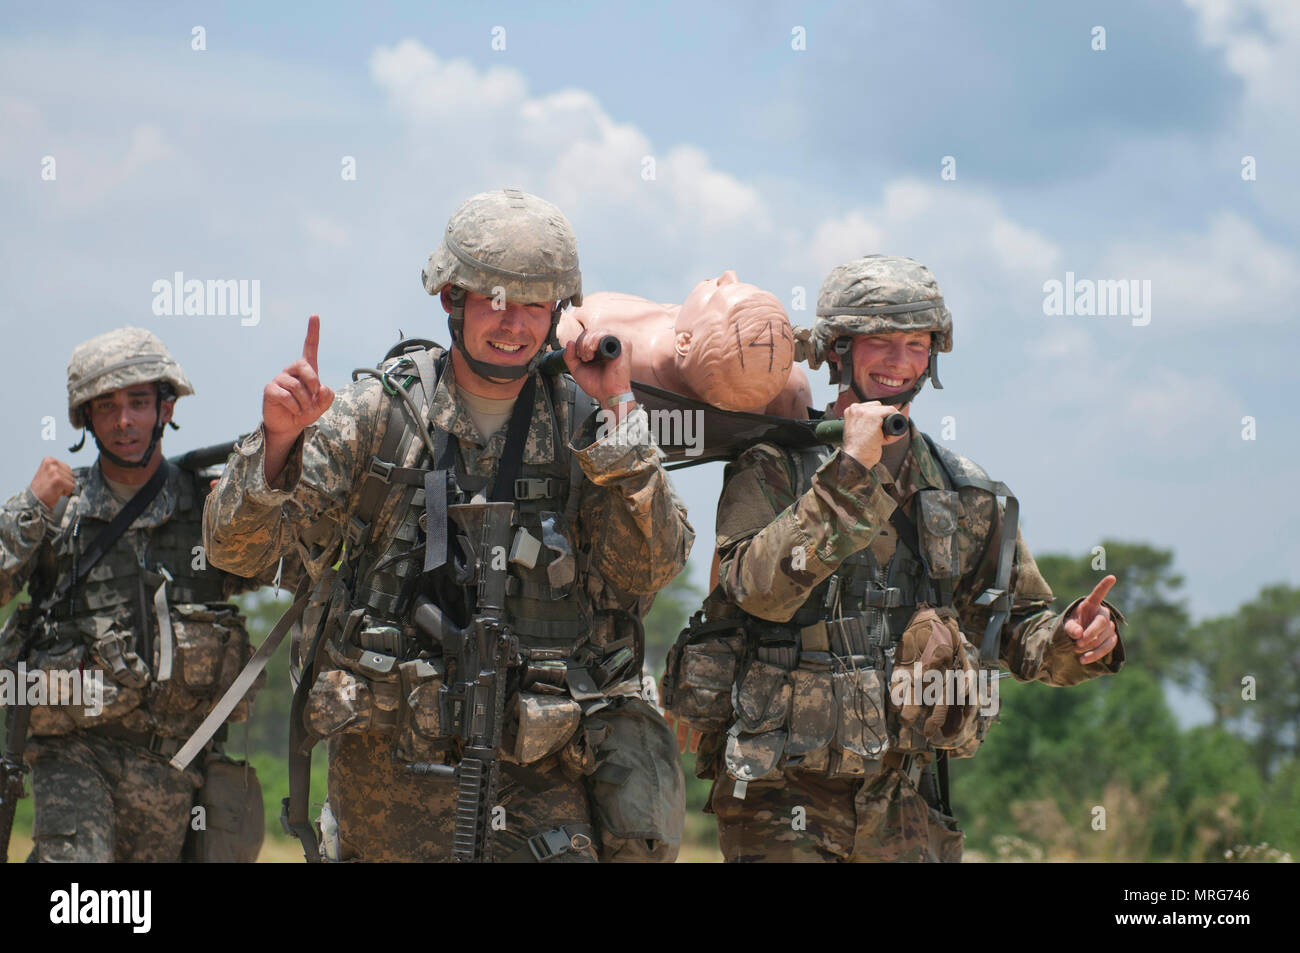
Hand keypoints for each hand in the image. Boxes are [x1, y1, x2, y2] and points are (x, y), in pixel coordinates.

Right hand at [30, 457, 74, 508]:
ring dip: (65, 487)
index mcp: (49, 460)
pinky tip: (56, 491)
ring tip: (54, 488)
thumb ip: (58, 469)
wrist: (35, 500)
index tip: (53, 480)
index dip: (63, 477)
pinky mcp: (58, 479)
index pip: (67, 468)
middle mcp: (51, 463)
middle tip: (53, 485)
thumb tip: (71, 471)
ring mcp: (54, 471)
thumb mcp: (48, 472)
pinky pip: (72, 486)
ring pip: (72, 480)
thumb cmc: (42, 488)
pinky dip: (66, 491)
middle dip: (65, 481)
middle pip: (71, 473)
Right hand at [263, 315, 334, 440]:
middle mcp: (292, 371)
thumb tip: (321, 387)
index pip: (310, 347)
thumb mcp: (322, 405)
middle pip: (304, 365)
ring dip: (305, 402)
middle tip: (315, 397)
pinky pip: (286, 396)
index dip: (312, 332)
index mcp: (306, 370)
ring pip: (296, 386)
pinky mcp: (270, 389)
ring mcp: (279, 379)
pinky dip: (295, 407)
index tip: (314, 315)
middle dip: (313, 382)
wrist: (289, 426)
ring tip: (303, 409)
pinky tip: (294, 411)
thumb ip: (328, 396)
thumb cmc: (306, 412)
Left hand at [564, 329, 631, 408]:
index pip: (588, 335)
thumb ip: (570, 356)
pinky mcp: (624, 345)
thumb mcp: (577, 369)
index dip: (580, 342)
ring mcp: (618, 343)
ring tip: (588, 357)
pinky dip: (596, 340)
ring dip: (588, 343)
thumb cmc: (597, 384)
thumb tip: (570, 342)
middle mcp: (611, 344)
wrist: (608, 395)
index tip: (579, 357)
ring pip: (598, 332)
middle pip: (591, 331)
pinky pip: (607, 335)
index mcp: (602, 348)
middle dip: (582, 343)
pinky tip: (593, 352)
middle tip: (583, 358)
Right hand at [659, 673, 701, 754]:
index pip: (670, 718)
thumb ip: (662, 691)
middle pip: (681, 725)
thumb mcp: (668, 679)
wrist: (696, 659)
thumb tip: (660, 704)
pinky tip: (702, 740)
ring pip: (692, 726)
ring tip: (692, 751)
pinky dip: (702, 731)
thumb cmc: (680, 668)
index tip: (668, 739)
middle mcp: (684, 706)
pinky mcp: (705, 707)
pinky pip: (703, 721)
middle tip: (681, 751)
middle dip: (681, 738)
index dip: (669, 729)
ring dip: (692, 739)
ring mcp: (694, 708)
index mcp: (674, 701)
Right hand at [840, 400, 905, 469]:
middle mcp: (855, 408)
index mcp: (850, 411)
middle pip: (879, 407)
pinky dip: (895, 424)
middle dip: (883, 420)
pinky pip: (891, 412)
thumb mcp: (856, 430)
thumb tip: (880, 419)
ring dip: (889, 423)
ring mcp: (865, 411)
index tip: (876, 430)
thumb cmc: (857, 449)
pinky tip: (887, 436)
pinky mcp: (874, 415)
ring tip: (882, 437)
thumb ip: (863, 422)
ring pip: (886, 410)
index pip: (870, 407)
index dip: (877, 418)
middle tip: (878, 435)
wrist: (856, 458)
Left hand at [1064, 575, 1118, 663]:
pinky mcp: (1111, 638)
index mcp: (1090, 605)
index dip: (1104, 586)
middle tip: (1077, 644)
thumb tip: (1079, 634)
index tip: (1112, 577)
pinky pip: (1108, 646)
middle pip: (1101, 623)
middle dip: (1090, 635)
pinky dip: (1095, 654)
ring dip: (1091, 646)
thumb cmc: (1072, 626)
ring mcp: (1109, 626)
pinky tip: (1084, 659)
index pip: (1098, 595)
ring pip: (1105, 637)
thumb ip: (1070, 628)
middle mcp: (1102, 614)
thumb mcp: (1067, 625)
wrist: (1077, 638)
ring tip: (1076, 651)